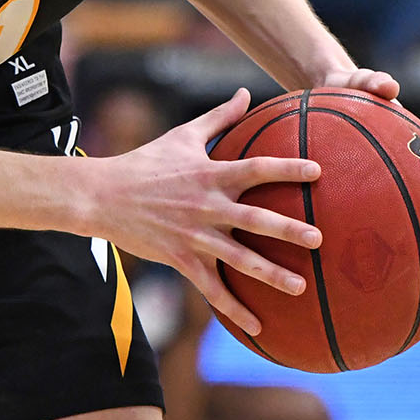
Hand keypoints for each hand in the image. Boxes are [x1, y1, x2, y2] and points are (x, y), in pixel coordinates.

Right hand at [88, 89, 322, 335]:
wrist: (101, 196)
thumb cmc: (145, 162)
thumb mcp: (182, 136)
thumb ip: (219, 117)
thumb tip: (246, 92)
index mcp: (209, 174)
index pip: (256, 169)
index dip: (287, 169)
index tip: (318, 172)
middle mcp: (206, 206)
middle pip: (254, 219)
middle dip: (288, 229)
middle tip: (319, 237)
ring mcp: (194, 236)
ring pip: (238, 259)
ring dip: (270, 274)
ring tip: (301, 286)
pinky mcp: (181, 259)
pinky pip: (212, 289)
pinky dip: (234, 309)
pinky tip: (258, 326)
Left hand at [319, 68, 419, 231]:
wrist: (333, 91)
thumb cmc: (350, 87)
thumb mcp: (360, 81)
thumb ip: (374, 81)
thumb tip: (389, 86)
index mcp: (419, 140)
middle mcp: (415, 162)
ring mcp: (397, 174)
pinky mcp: (374, 183)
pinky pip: (387, 210)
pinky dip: (393, 232)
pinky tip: (385, 260)